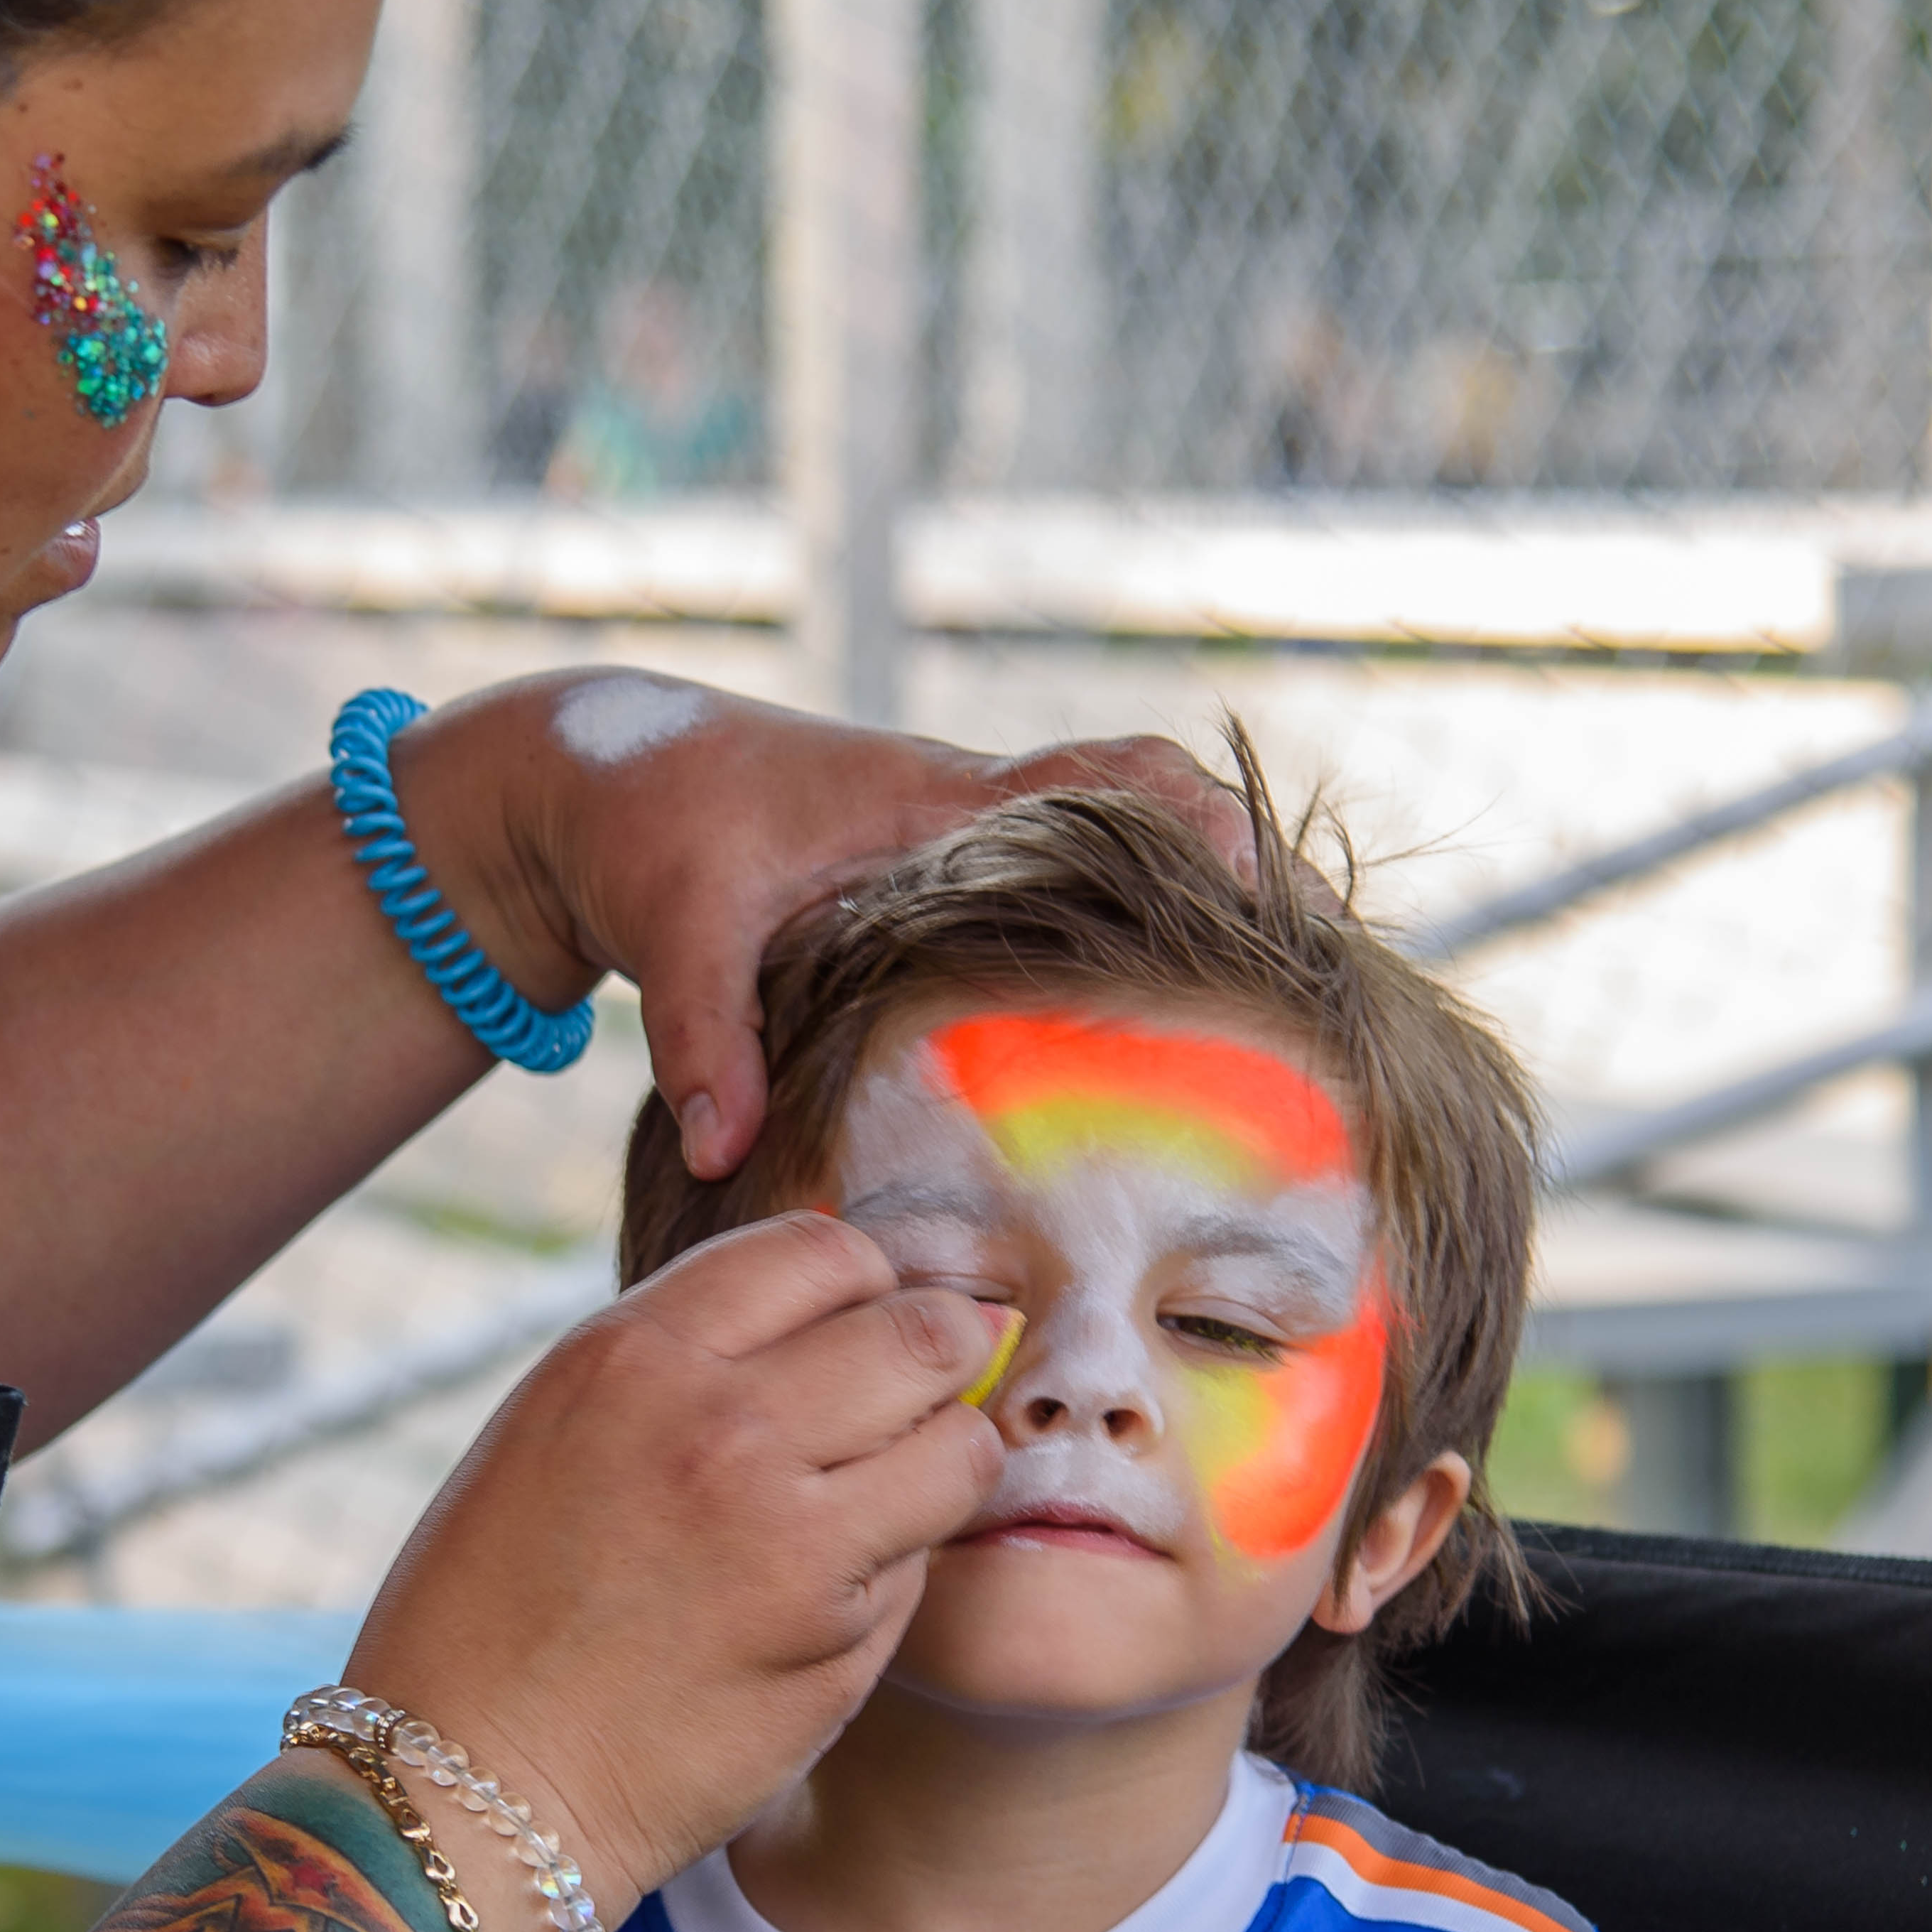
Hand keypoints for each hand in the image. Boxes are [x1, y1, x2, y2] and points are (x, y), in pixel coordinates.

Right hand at [344, 1211, 1009, 1911]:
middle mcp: (712, 1419)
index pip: (820, 1252)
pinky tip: (828, 1599)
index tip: (858, 1330)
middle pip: (917, 1330)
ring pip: (957, 1441)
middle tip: (907, 1408)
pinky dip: (903, 1569)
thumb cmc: (491, 1614)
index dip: (860, 1287)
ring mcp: (783, 1527)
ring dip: (938, 1466)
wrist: (467, 1787)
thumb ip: (681, 1365)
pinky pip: (928, 1559)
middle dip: (931, 1362)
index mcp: (626, 1353)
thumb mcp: (553, 1432)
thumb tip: (835, 1319)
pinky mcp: (834, 1632)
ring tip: (882, 1505)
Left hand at [409, 673, 1249, 1179]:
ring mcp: (957, 852)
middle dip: (1246, 885)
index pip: (1104, 781)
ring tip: (1292, 1025)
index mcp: (932, 805)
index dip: (1198, 825)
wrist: (597, 779)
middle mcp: (967, 817)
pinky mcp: (932, 891)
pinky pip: (1053, 906)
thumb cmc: (644, 824)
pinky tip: (1164, 1040)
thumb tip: (730, 1151)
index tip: (1268, 892)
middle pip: (1153, 820)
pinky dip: (1116, 949)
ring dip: (1195, 923)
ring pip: (1113, 867)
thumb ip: (704, 1038)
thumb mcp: (672, 927)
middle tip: (1334, 983)